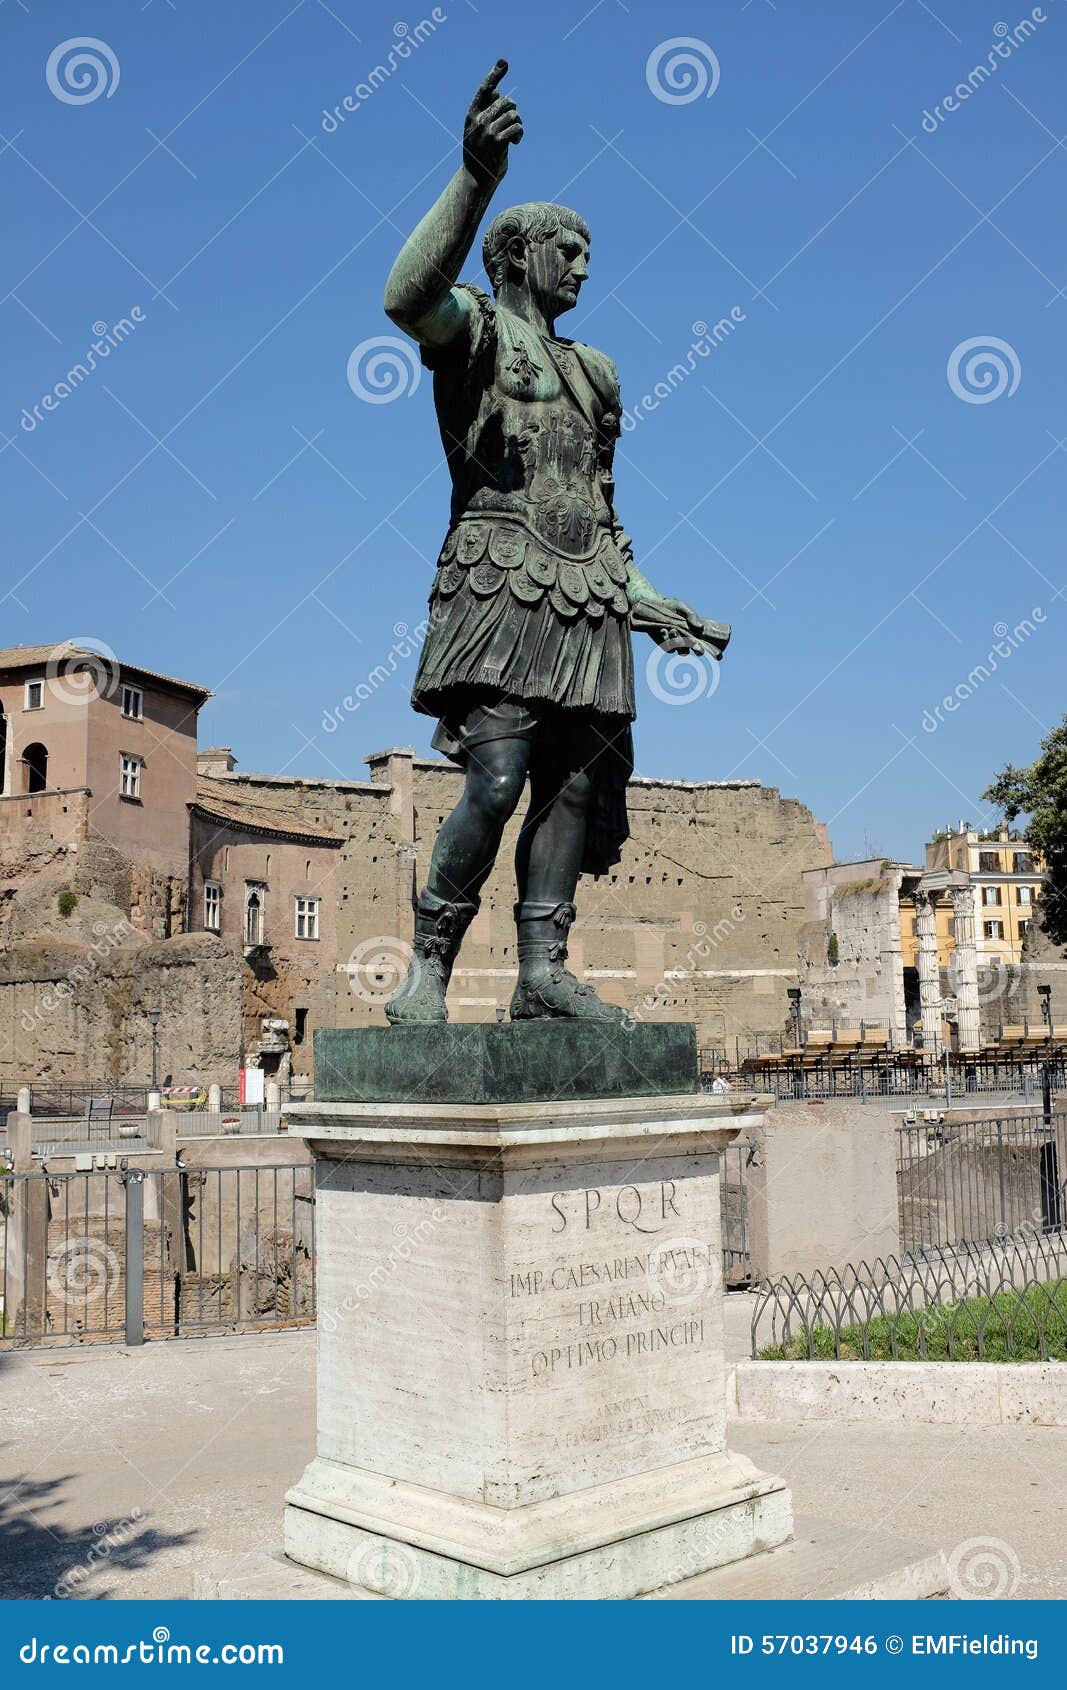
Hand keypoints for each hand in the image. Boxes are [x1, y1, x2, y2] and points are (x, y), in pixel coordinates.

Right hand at [463, 59, 522, 185]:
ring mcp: (487, 132)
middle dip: (514, 109)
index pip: (484, 89)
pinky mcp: (497, 143)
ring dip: (518, 124)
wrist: (477, 177)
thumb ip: (486, 110)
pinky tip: (516, 142)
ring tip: (515, 135)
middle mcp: (478, 121)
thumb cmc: (481, 151)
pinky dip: (519, 134)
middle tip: (514, 121)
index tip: (504, 62)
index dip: (495, 75)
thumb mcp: (479, 129)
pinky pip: (517, 128)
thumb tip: (496, 90)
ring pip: (513, 115)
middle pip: (506, 101)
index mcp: (472, 114)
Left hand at [630, 595, 730, 657]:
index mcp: (693, 631)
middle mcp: (686, 639)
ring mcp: (675, 643)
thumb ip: (692, 615)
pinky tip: (663, 630)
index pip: (705, 643)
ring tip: (673, 630)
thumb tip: (700, 628)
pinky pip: (668, 648)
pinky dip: (667, 640)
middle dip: (697, 649)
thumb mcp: (682, 607)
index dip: (712, 651)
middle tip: (699, 648)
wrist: (650, 606)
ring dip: (680, 643)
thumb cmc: (669, 606)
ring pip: (682, 651)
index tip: (718, 656)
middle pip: (695, 650)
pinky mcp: (663, 643)